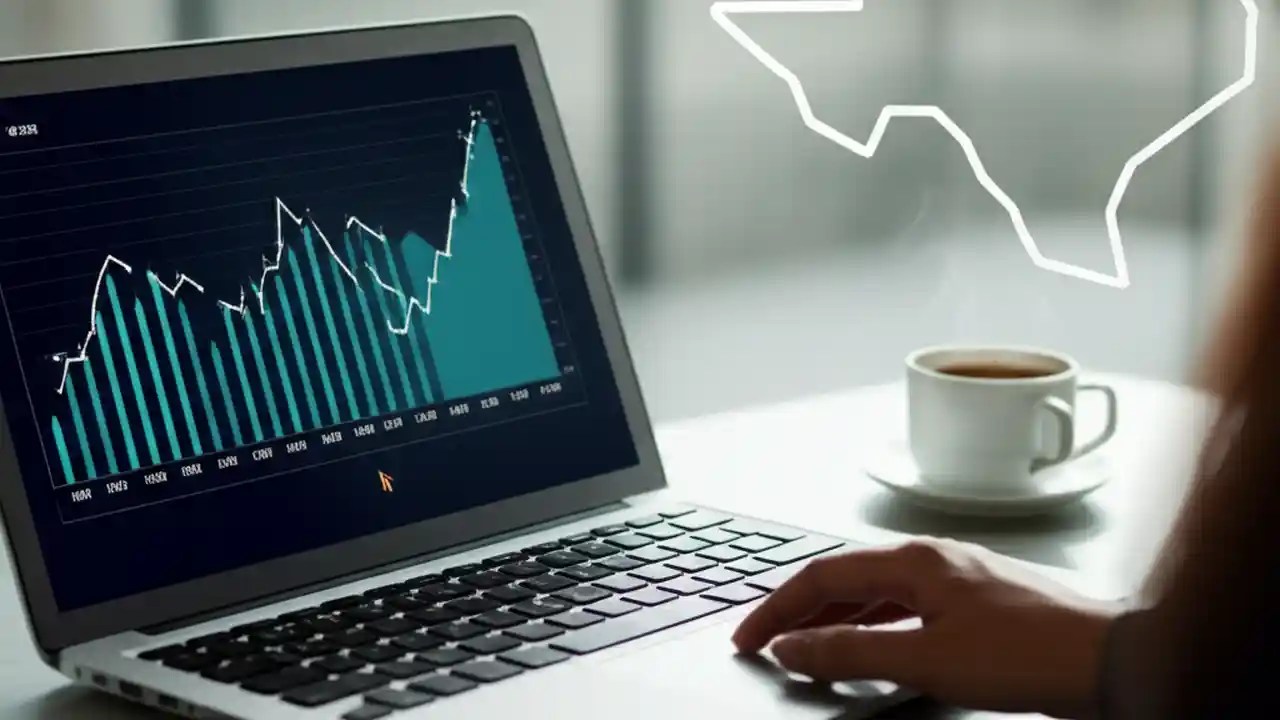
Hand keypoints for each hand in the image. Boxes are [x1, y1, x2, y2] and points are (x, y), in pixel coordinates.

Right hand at [732, 538, 1118, 718]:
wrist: (1112, 660)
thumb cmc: (1030, 652)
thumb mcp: (925, 659)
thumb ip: (851, 653)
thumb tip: (792, 648)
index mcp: (914, 559)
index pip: (822, 575)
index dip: (778, 610)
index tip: (750, 640)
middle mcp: (933, 557)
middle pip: (847, 578)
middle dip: (801, 612)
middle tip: (768, 643)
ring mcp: (959, 577)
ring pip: (878, 593)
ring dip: (837, 620)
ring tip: (809, 649)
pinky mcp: (980, 602)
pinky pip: (908, 607)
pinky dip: (875, 627)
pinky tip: (875, 648)